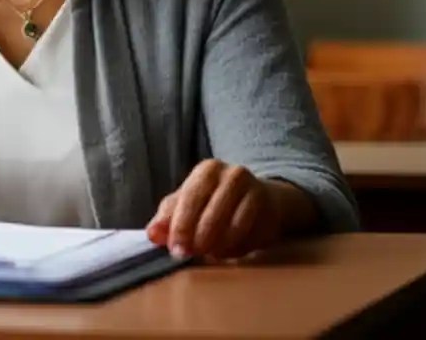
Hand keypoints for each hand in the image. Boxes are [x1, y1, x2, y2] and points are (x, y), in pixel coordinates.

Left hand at [146, 159, 283, 260]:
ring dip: (220, 248)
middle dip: (200, 240)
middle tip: (192, 256)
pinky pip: (254, 239)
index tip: (176, 250)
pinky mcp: (273, 212)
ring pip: (236, 228)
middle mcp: (234, 175)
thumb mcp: (186, 203)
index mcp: (208, 170)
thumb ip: (167, 218)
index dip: (182, 226)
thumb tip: (152, 235)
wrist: (258, 198)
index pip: (191, 198)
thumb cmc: (211, 201)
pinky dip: (239, 251)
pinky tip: (230, 251)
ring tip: (211, 254)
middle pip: (214, 214)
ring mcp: (257, 192)